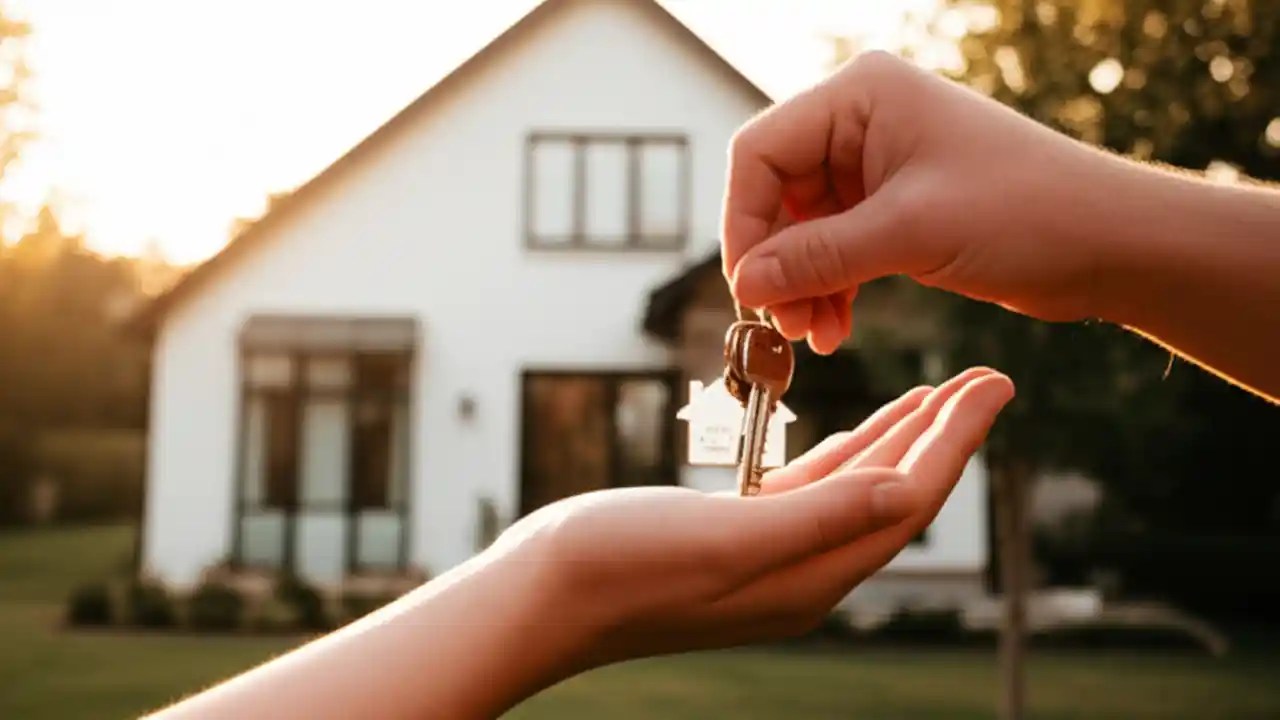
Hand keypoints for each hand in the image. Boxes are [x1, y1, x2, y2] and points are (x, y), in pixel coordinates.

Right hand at [495, 367, 1012, 673]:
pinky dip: (847, 452)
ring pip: (858, 488)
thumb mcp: (724, 540)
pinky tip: (864, 430)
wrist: (541, 597)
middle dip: (944, 436)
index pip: (907, 501)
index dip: (956, 442)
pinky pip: (814, 489)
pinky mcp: (738, 535)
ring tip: (941, 392)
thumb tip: (906, 495)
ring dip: (902, 438)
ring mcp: (772, 554)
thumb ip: (819, 519)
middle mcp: (803, 571)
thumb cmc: (619, 567)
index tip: (996, 384)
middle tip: (988, 377)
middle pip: (896, 494)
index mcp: (810, 576)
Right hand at [721, 51, 1109, 353]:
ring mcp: (877, 166)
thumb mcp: (909, 233)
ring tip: (814, 336)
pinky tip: (834, 328)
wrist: (1111, 243)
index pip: (760, 151)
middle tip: (783, 324)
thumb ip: (817, 257)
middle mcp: (862, 121)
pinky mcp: (895, 207)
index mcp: (860, 95)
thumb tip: (745, 285)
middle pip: (776, 194)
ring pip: (802, 229)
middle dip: (775, 263)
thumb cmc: (1028, 213)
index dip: (743, 221)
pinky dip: (829, 287)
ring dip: (800, 284)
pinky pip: (835, 247)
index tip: (748, 287)